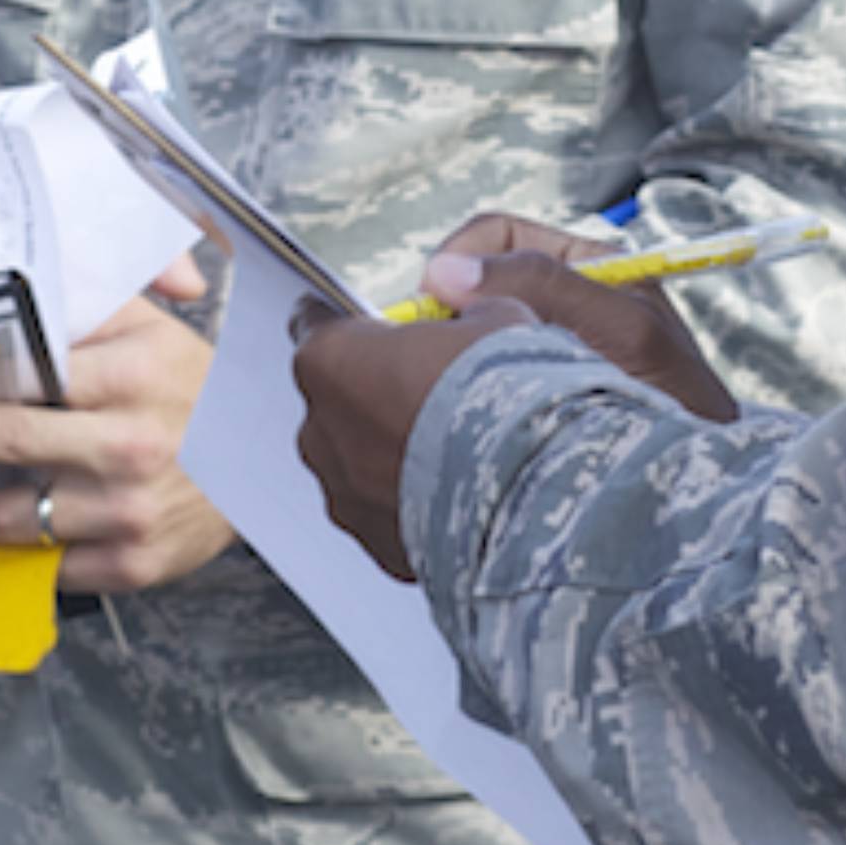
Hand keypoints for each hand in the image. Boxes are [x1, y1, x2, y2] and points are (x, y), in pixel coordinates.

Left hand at [0, 259, 236, 591]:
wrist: (266, 465)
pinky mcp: (134, 563)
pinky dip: (1, 555)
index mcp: (135, 376)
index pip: (27, 376)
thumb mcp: (158, 328)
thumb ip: (97, 298)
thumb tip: (27, 274)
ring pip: (15, 517)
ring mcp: (131, 512)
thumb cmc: (197, 388)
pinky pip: (49, 564)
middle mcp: (132, 445)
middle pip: (7, 443)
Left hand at [286, 292, 508, 582]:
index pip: (314, 323)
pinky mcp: (374, 540)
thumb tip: (467, 304)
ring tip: (453, 450)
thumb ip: (465, 307)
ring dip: (391, 454)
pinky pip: (386, 512)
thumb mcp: (496, 319)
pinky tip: (459, 492)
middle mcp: (320, 429)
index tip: (381, 326)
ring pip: (357, 463)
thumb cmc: (504, 399)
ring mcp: (343, 493)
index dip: (355, 323)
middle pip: (337, 400)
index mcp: (331, 361)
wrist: (530, 490)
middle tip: (434, 390)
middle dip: (377, 395)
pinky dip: (412, 503)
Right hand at [418, 212, 743, 424]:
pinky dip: (464, 395)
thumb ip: (544, 286)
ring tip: (463, 392)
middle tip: (446, 355)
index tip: (437, 301)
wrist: (698, 492)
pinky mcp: (527, 398)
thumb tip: (448, 271)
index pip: (499, 237)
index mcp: (588, 268)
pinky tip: (472, 420)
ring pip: (471, 337)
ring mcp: (541, 352)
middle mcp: (563, 304)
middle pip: (476, 287)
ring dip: (456, 359)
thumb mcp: (622, 332)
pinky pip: (477, 383)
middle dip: (451, 314)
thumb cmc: (678, 408)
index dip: (460, 261)